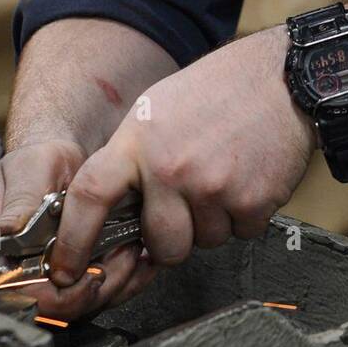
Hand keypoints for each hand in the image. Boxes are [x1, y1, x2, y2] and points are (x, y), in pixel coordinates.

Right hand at [0, 137, 157, 320]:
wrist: (68, 154)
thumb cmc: (40, 159)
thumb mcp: (28, 171)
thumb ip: (18, 203)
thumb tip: (2, 233)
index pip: (9, 291)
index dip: (40, 295)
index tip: (69, 279)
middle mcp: (18, 268)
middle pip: (47, 307)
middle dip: (82, 293)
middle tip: (107, 267)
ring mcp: (49, 274)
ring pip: (77, 307)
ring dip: (108, 285)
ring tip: (127, 252)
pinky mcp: (76, 274)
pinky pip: (99, 295)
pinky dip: (122, 281)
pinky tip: (134, 259)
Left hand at [46, 25, 315, 285]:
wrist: (281, 77)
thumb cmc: (216, 91)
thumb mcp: (155, 111)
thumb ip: (132, 160)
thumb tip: (114, 214)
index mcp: (137, 142)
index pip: (90, 197)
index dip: (72, 240)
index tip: (66, 269)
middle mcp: (170, 168)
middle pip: (160, 244)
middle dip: (172, 236)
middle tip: (188, 200)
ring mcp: (212, 188)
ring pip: (203, 243)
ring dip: (212, 222)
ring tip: (222, 174)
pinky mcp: (252, 202)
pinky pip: (240, 234)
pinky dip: (244, 215)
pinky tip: (247, 176)